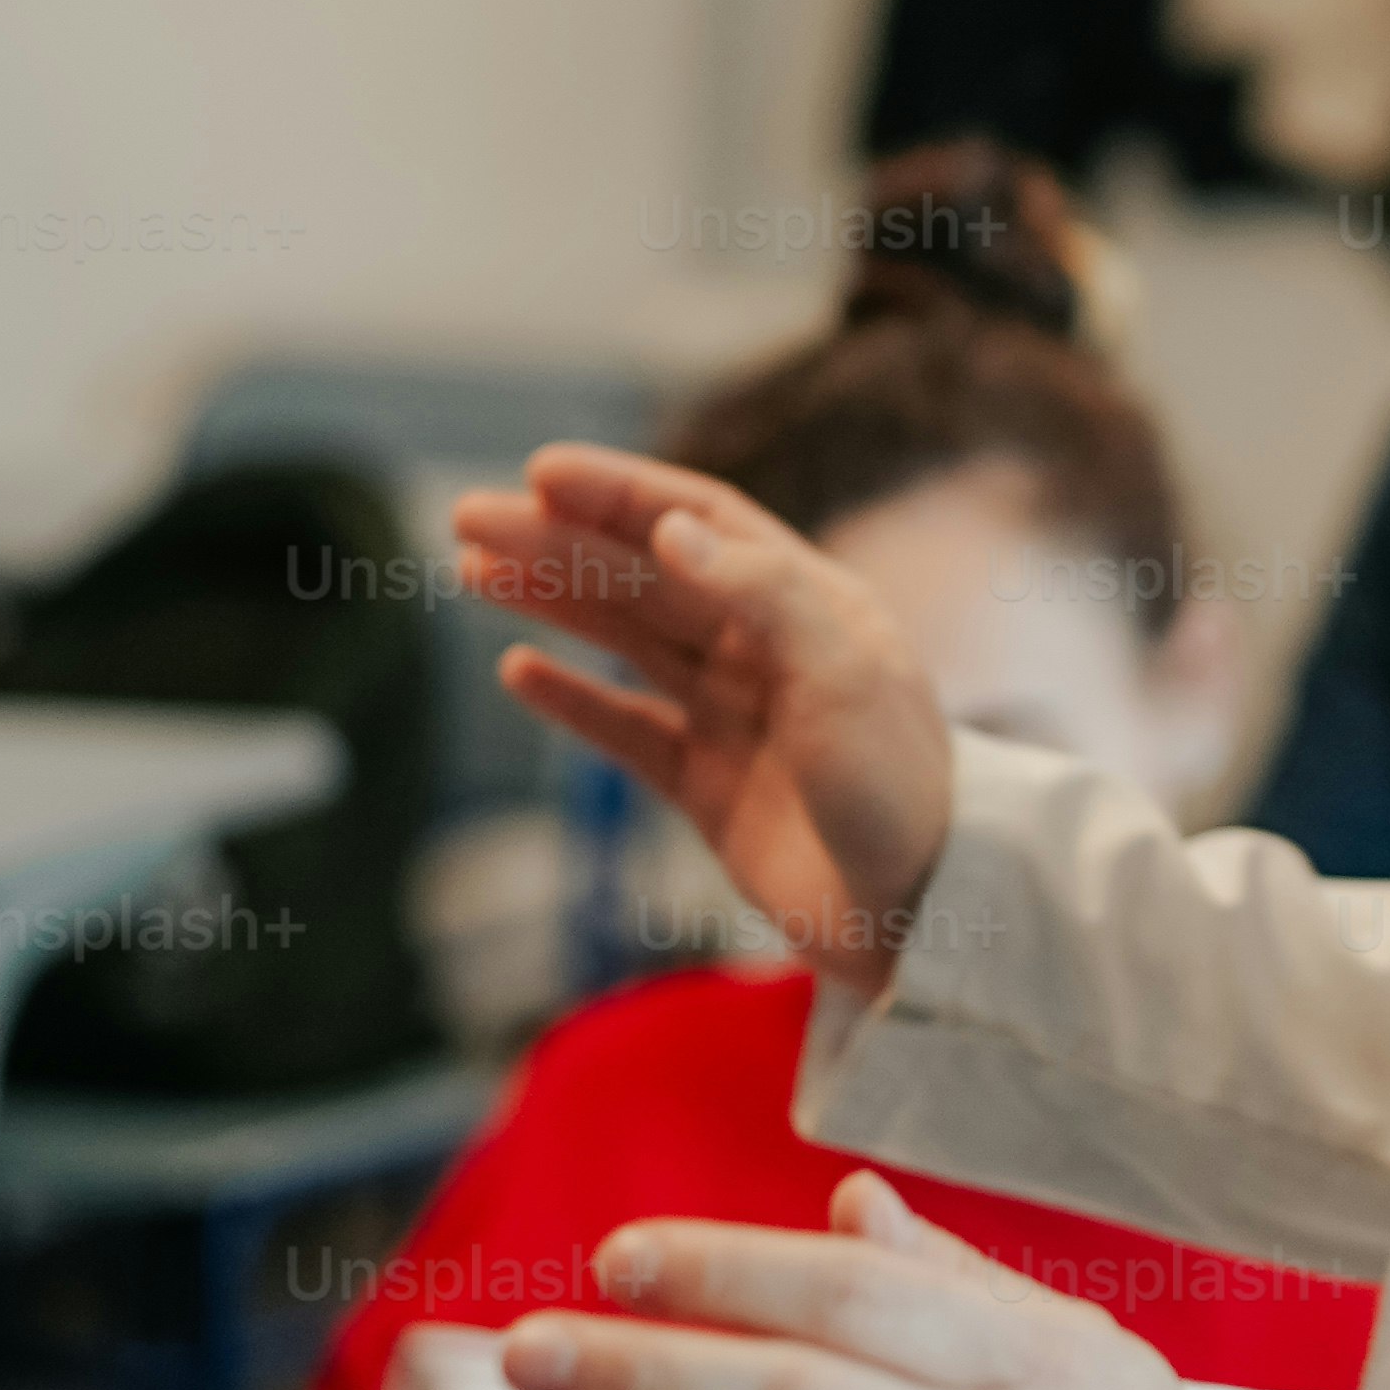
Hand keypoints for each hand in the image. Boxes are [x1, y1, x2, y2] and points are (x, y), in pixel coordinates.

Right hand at [453, 451, 955, 1002]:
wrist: (921, 917)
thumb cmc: (900, 788)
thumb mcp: (845, 674)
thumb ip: (761, 593)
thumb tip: (669, 529)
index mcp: (812, 603)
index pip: (702, 521)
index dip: (621, 492)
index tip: (542, 472)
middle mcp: (769, 649)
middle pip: (645, 576)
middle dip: (559, 543)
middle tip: (468, 517)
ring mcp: (735, 718)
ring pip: (626, 642)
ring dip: (552, 603)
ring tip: (471, 569)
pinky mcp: (709, 789)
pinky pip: (626, 731)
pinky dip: (573, 701)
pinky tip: (519, 670)